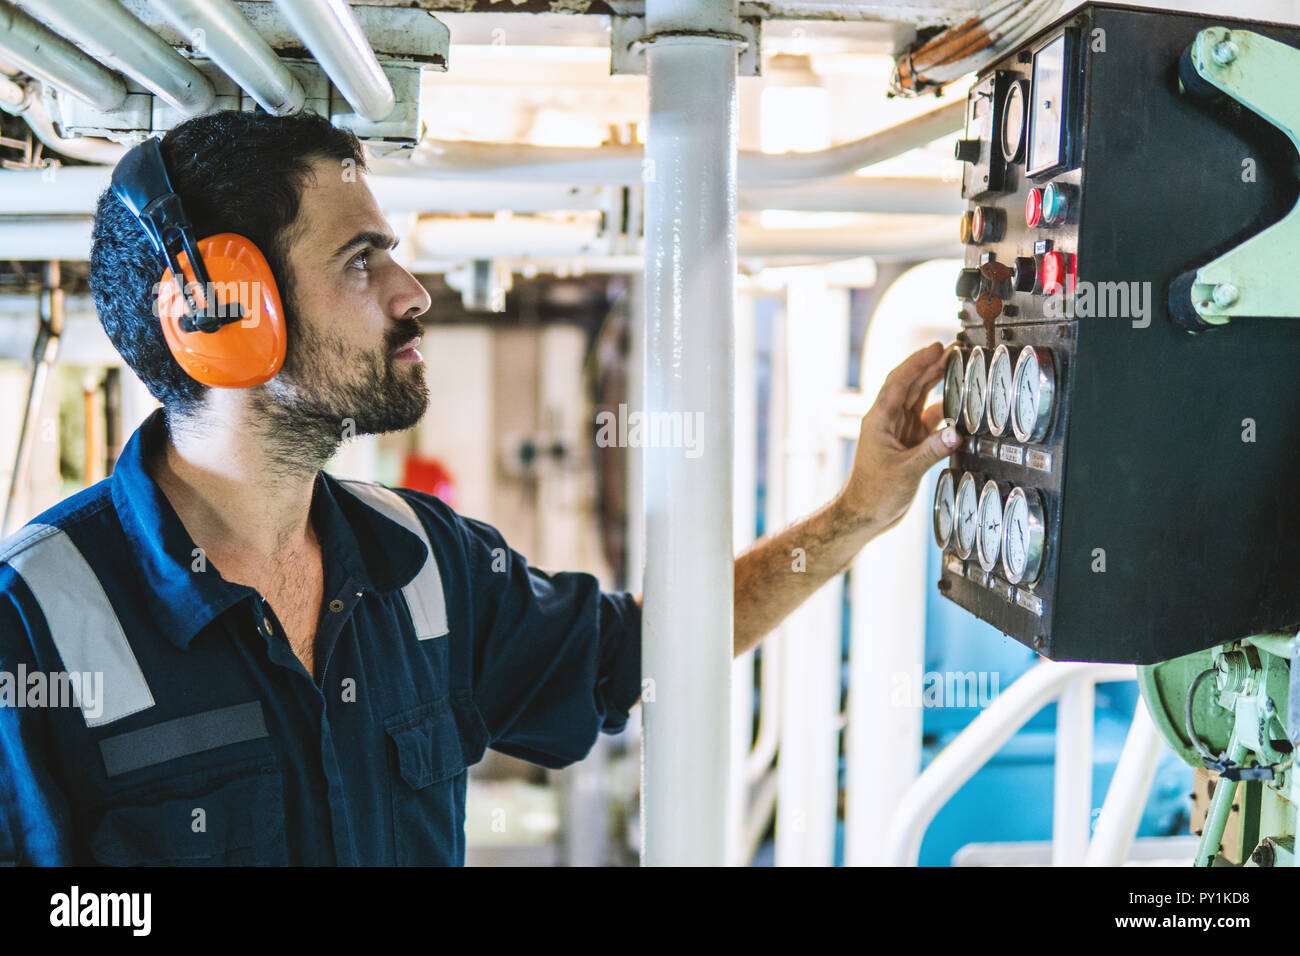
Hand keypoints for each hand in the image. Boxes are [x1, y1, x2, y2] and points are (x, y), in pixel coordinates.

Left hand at [840, 341, 962, 532]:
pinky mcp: (909, 444)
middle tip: (955, 350)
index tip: (936, 348)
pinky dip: (943, 412)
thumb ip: (931, 451)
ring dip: (938, 384)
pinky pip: (929, 421)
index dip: (917, 362)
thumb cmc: (874, 493)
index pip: (899, 382)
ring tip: (959, 368)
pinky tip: (958, 406)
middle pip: (912, 385)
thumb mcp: (905, 471)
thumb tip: (956, 433)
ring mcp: (899, 431)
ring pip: (921, 400)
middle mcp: (889, 421)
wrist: (865, 514)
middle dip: (932, 366)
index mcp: (880, 420)